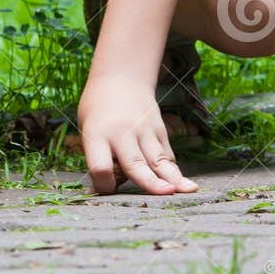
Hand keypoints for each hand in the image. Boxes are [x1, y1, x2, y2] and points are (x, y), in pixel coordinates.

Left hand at [77, 74, 197, 196]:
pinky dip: (174, 171)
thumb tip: (111, 188)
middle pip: (135, 163)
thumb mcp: (88, 129)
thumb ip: (99, 157)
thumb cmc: (98, 110)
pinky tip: (184, 184)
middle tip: (164, 194)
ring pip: (159, 159)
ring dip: (173, 177)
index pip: (100, 166)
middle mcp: (122, 133)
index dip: (104, 184)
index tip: (107, 190)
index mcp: (97, 134)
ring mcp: (144, 131)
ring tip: (187, 191)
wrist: (121, 79)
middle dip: (150, 182)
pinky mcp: (160, 130)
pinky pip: (167, 155)